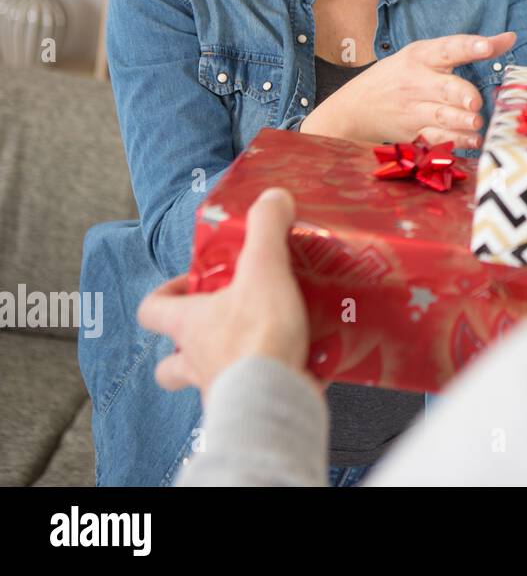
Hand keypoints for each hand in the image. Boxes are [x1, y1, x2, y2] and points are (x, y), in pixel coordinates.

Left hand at [138, 188, 313, 399]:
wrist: (274, 402)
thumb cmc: (256, 337)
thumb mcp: (264, 270)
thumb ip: (266, 229)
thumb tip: (273, 197)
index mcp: (189, 326)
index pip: (152, 309)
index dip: (164, 293)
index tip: (191, 282)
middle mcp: (195, 362)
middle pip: (168, 363)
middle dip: (184, 347)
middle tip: (218, 326)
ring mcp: (219, 391)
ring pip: (206, 383)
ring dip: (222, 369)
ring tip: (258, 350)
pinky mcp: (250, 410)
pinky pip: (249, 398)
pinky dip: (265, 385)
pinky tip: (293, 370)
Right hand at [301, 32, 516, 148]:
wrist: (353, 108)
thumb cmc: (397, 76)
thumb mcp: (422, 55)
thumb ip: (464, 49)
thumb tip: (510, 38)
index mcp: (421, 56)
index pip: (448, 48)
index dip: (469, 46)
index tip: (488, 46)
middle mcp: (417, 81)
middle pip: (445, 87)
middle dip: (462, 94)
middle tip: (475, 102)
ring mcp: (413, 109)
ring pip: (443, 116)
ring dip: (462, 121)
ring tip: (477, 123)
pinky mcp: (413, 132)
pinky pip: (437, 138)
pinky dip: (456, 141)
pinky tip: (472, 141)